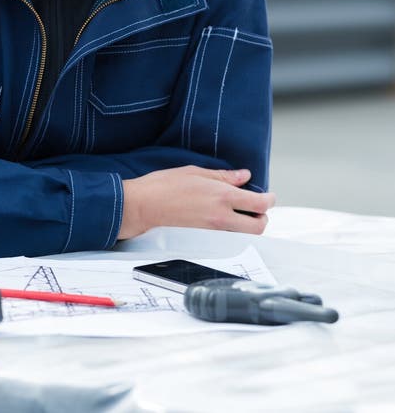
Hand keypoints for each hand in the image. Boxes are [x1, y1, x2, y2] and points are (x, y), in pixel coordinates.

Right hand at [118, 165, 275, 239]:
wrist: (144, 206)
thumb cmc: (165, 186)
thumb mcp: (196, 172)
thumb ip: (224, 176)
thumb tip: (244, 176)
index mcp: (221, 196)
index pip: (259, 204)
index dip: (269, 200)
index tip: (268, 196)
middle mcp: (221, 217)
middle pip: (258, 227)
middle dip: (263, 218)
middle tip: (258, 209)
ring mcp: (213, 232)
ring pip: (245, 236)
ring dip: (249, 227)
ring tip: (241, 215)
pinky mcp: (204, 241)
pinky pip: (228, 239)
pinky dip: (233, 232)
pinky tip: (224, 221)